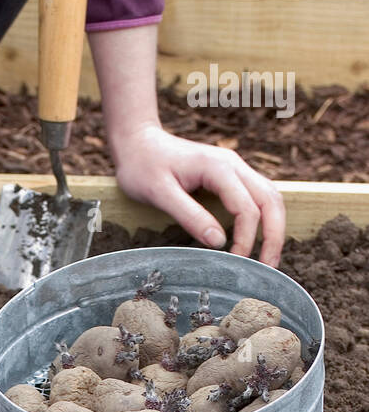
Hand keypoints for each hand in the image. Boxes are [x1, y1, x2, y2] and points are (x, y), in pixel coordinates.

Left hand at [111, 123, 285, 266]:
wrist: (138, 142)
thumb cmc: (143, 167)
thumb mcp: (160, 194)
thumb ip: (190, 216)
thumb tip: (219, 243)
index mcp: (218, 167)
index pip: (247, 208)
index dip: (245, 239)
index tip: (235, 263)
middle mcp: (233, 164)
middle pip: (271, 200)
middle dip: (273, 236)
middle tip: (268, 269)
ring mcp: (234, 167)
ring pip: (270, 196)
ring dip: (274, 227)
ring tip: (267, 259)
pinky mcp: (230, 175)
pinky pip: (258, 195)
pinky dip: (264, 218)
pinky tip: (257, 239)